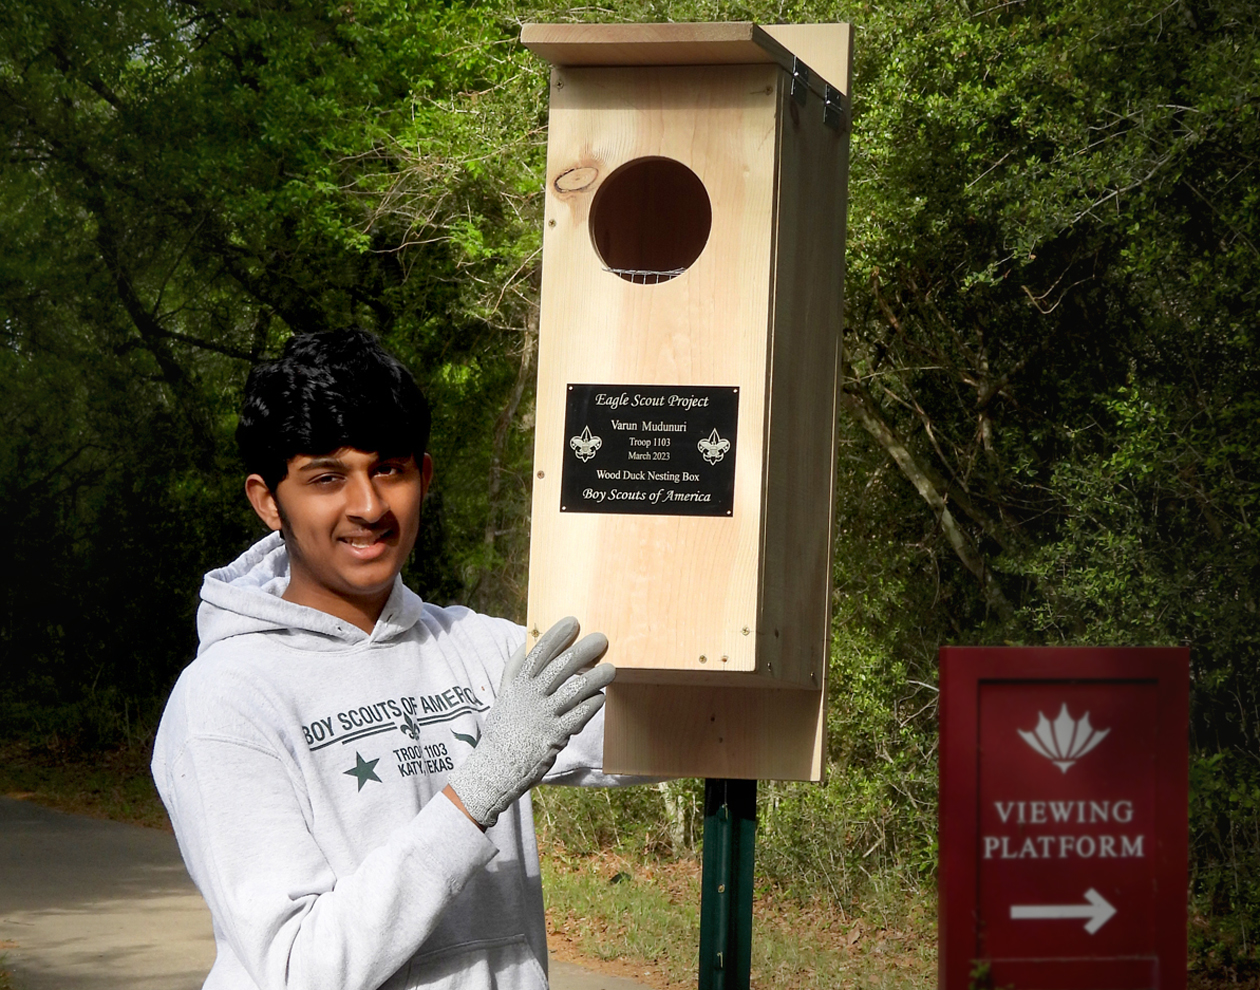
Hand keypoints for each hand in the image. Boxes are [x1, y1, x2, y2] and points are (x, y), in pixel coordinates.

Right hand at [447, 617, 614, 827]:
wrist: (498, 767)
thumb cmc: (505, 726)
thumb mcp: (505, 693)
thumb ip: (516, 668)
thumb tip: (529, 641)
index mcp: (516, 684)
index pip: (538, 653)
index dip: (556, 636)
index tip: (573, 622)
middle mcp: (529, 697)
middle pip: (560, 668)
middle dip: (583, 651)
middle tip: (601, 639)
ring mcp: (542, 716)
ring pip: (574, 691)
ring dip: (595, 677)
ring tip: (611, 669)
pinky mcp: (554, 736)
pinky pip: (578, 716)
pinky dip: (591, 704)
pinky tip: (600, 696)